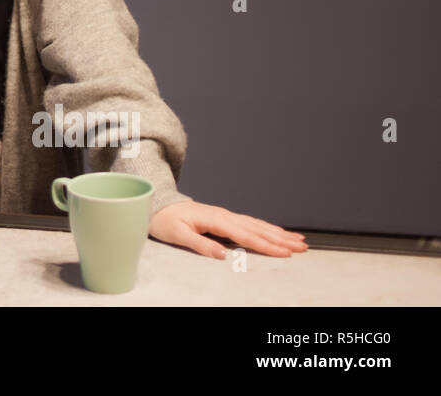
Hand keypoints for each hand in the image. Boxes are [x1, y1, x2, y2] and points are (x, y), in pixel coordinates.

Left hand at [149, 200, 306, 258]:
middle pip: (257, 229)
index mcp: (215, 219)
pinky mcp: (224, 218)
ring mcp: (225, 216)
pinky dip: (266, 228)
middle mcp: (224, 215)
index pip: (246, 235)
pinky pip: (250, 223)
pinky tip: (276, 232)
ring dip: (278, 233)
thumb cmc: (165, 220)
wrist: (157, 205)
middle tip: (302, 247)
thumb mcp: (177, 234)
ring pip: (257, 225)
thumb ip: (200, 244)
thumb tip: (222, 254)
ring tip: (297, 240)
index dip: (267, 244)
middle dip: (281, 238)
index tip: (284, 252)